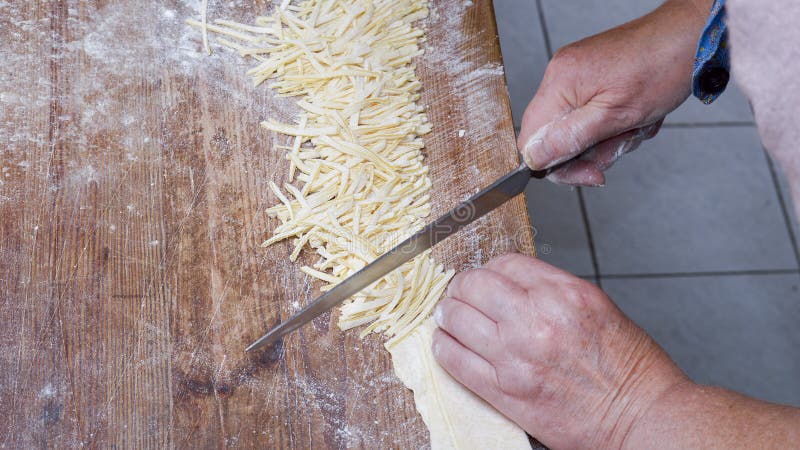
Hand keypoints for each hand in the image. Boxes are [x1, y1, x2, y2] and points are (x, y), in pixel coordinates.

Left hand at [432, 254, 686, 448]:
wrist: (641, 418)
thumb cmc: (629, 368)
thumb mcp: (598, 307)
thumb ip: (553, 290)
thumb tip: (514, 284)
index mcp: (565, 293)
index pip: (505, 263)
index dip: (490, 269)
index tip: (487, 278)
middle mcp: (536, 319)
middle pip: (473, 285)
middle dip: (463, 287)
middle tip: (460, 295)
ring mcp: (516, 355)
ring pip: (456, 318)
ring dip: (447, 315)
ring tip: (448, 317)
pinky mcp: (504, 391)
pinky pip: (455, 360)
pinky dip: (444, 347)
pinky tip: (445, 343)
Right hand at [519, 0, 712, 185]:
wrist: (691, 38)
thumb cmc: (661, 68)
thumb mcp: (615, 116)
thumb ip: (569, 139)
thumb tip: (533, 159)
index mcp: (559, 83)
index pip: (530, 140)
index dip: (555, 164)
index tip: (588, 172)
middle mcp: (561, 76)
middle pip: (555, 137)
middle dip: (592, 150)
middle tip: (621, 142)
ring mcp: (576, 76)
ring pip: (578, 130)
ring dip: (609, 138)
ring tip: (636, 123)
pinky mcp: (592, 77)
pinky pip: (592, 116)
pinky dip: (615, 123)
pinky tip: (636, 115)